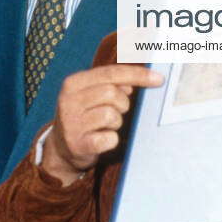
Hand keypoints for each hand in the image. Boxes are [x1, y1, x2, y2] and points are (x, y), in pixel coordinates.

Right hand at [42, 65, 162, 185]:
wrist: (62, 149)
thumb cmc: (85, 116)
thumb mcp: (91, 94)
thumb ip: (111, 83)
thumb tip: (133, 82)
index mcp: (73, 83)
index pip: (110, 73)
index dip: (137, 75)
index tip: (159, 80)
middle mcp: (69, 101)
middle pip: (111, 93)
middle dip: (123, 103)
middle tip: (118, 111)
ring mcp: (71, 123)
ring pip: (110, 115)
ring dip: (116, 122)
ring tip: (107, 126)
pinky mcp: (78, 144)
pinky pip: (109, 139)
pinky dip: (112, 140)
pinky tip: (103, 140)